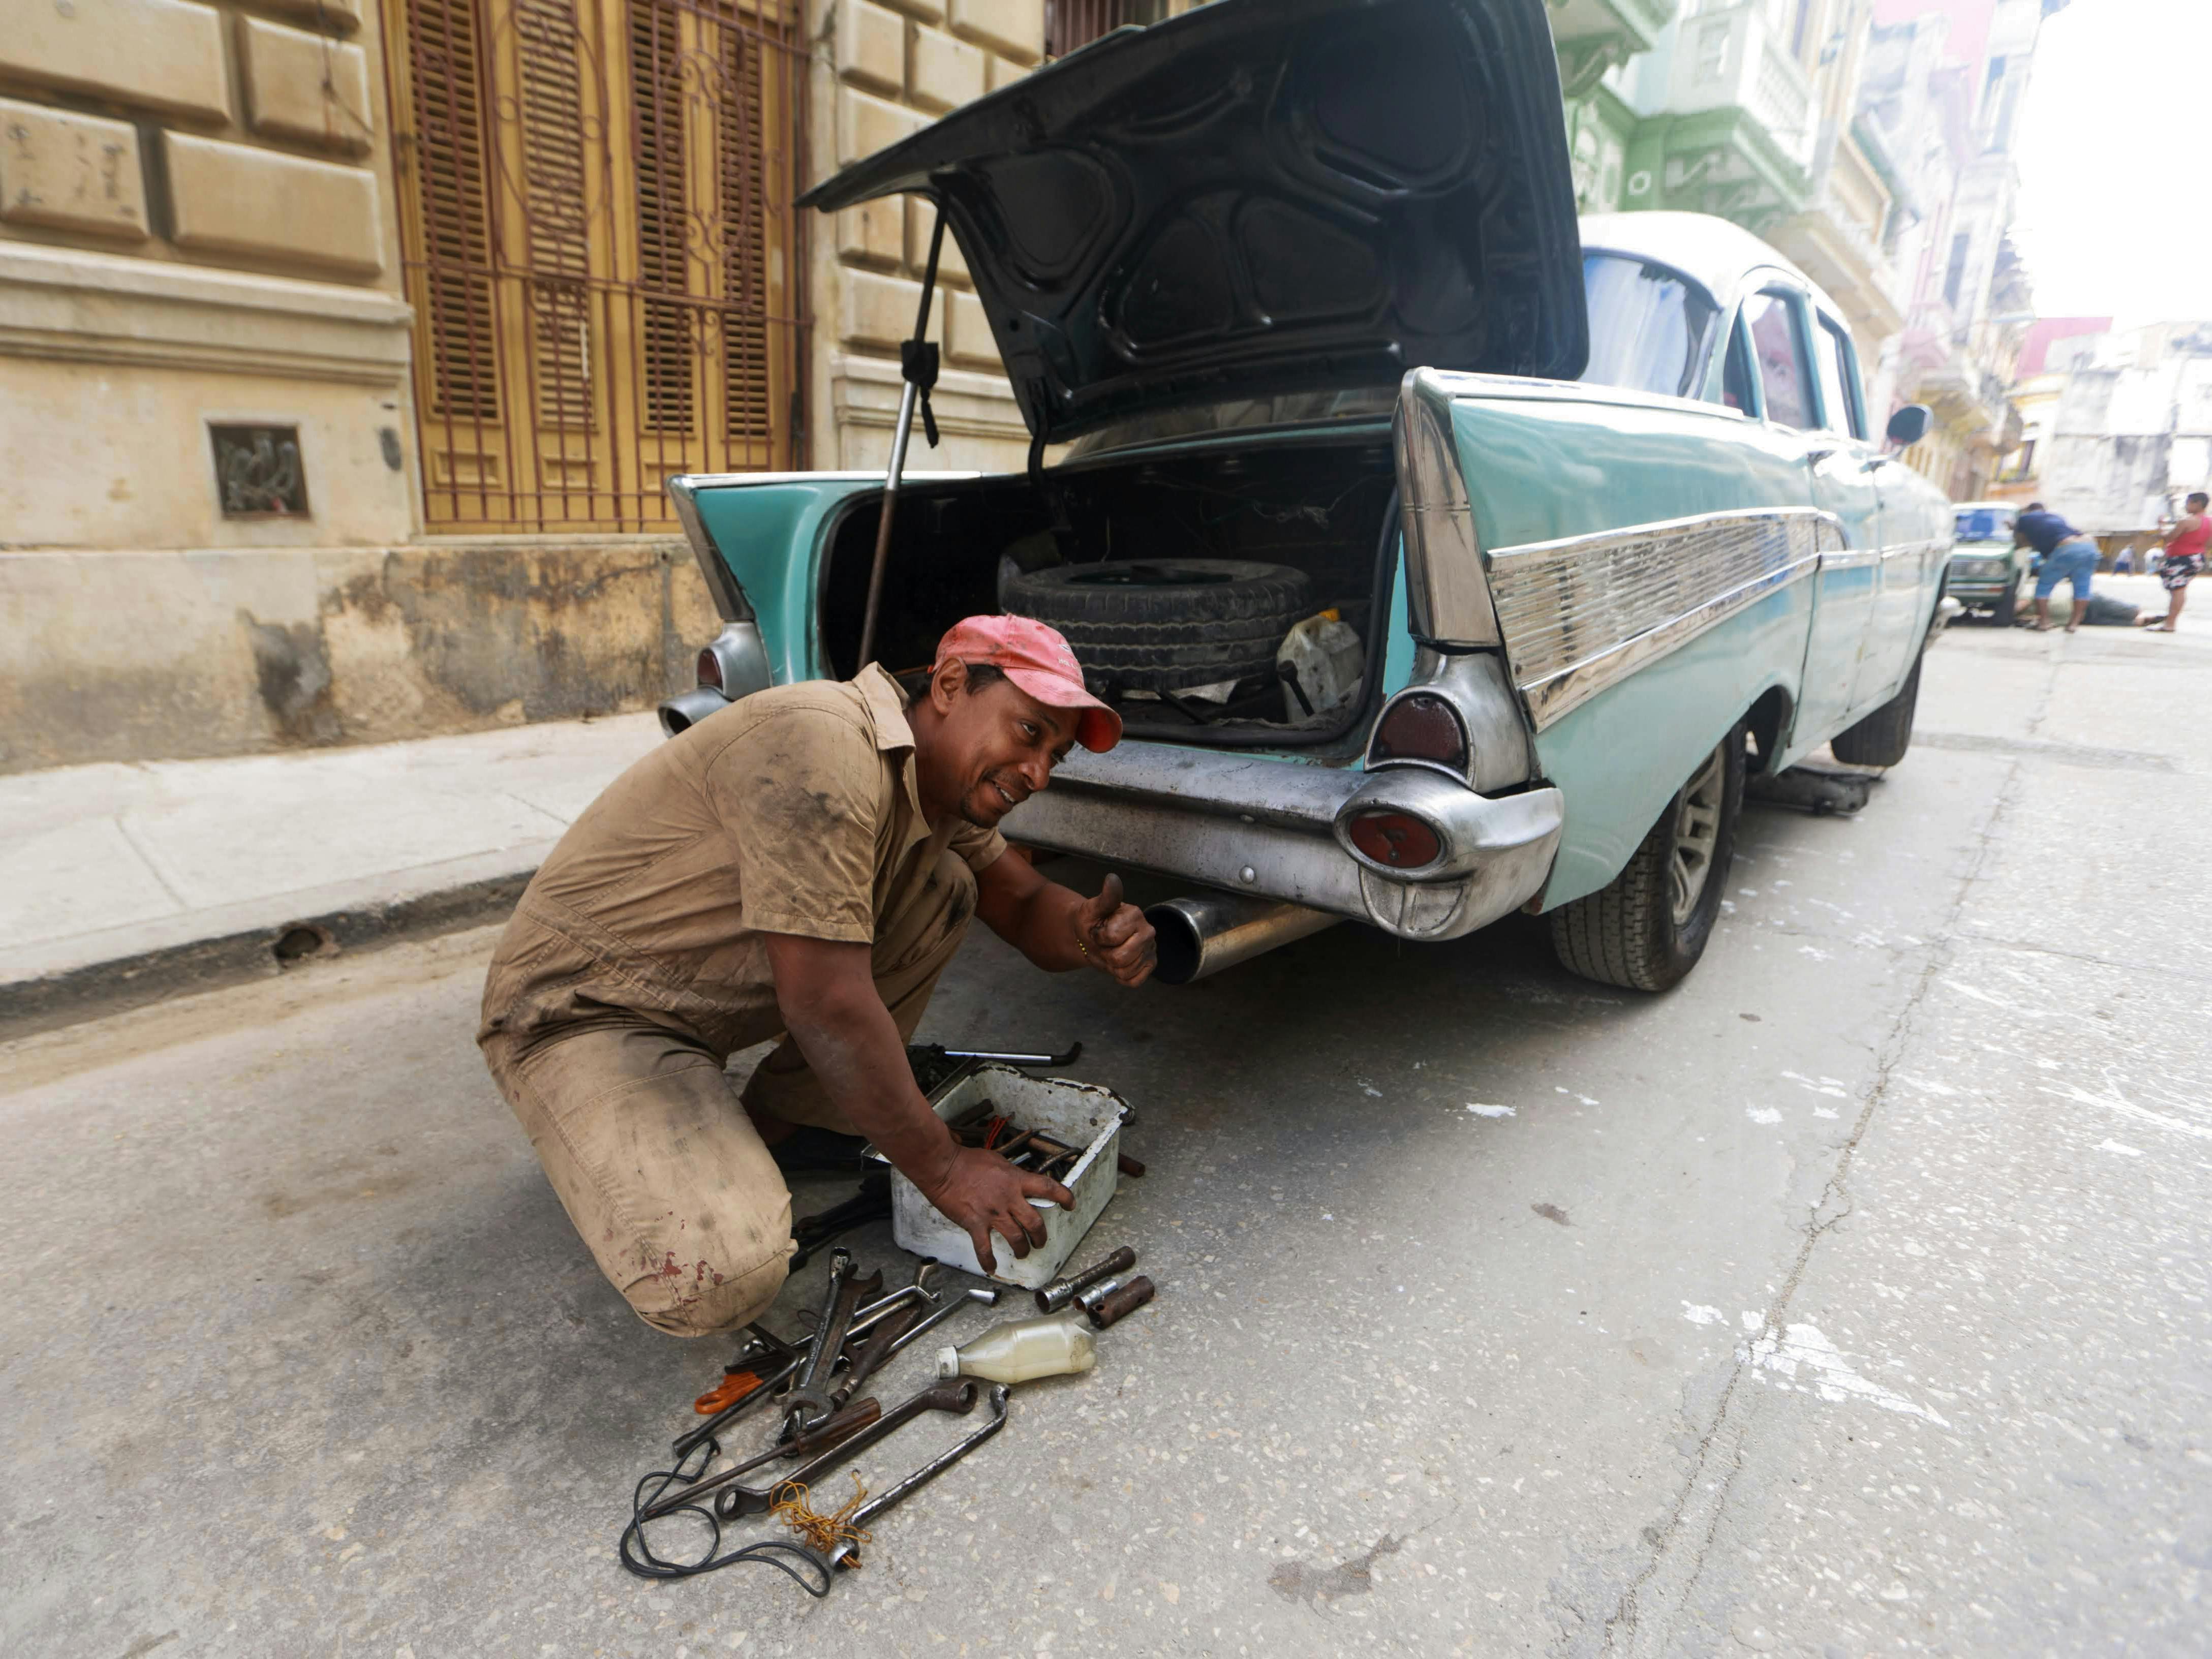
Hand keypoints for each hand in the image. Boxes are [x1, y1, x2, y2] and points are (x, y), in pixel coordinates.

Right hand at [918, 1146, 1072, 1273]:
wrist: (943, 1167)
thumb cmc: (967, 1161)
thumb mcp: (998, 1162)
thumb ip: (1012, 1175)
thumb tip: (1019, 1182)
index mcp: (1016, 1180)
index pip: (1048, 1188)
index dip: (1064, 1197)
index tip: (1070, 1204)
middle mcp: (1008, 1198)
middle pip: (1035, 1223)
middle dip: (1041, 1236)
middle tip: (1040, 1241)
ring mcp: (992, 1213)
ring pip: (1016, 1238)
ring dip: (1022, 1249)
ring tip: (1022, 1252)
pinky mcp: (975, 1223)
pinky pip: (984, 1248)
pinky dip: (989, 1261)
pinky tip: (992, 1268)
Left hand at [1073, 873, 1157, 986]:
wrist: (1090, 936)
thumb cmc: (1091, 921)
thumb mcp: (1092, 908)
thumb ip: (1105, 897)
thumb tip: (1112, 878)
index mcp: (1135, 914)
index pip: (1111, 938)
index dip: (1099, 938)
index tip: (1099, 930)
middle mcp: (1148, 931)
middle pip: (1119, 959)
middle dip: (1105, 954)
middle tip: (1105, 944)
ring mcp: (1151, 949)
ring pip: (1125, 972)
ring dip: (1112, 966)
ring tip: (1111, 952)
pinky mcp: (1151, 964)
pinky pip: (1133, 982)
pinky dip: (1121, 977)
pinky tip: (1119, 963)